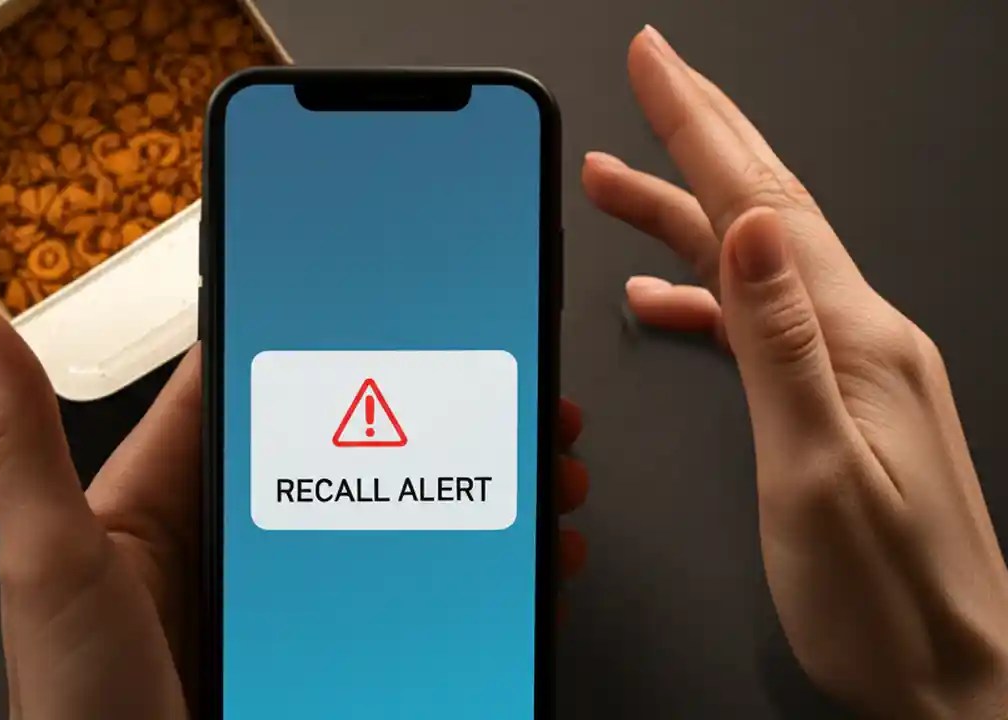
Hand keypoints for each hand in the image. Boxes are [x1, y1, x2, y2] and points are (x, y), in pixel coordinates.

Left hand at [0, 304, 589, 718]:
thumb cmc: (72, 702)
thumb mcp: (48, 560)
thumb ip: (22, 443)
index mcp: (161, 497)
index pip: (240, 392)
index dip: (307, 343)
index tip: (372, 304)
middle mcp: (226, 538)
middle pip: (333, 452)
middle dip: (416, 416)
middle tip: (489, 395)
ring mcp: (279, 594)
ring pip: (379, 518)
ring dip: (456, 491)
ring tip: (531, 473)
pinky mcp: (317, 643)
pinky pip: (399, 593)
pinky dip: (458, 573)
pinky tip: (511, 561)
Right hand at [582, 26, 1007, 717]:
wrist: (956, 672)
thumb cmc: (887, 597)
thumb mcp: (817, 468)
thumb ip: (780, 342)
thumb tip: (753, 227)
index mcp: (852, 339)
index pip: (761, 203)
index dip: (698, 126)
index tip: (655, 65)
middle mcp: (860, 336)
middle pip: (763, 208)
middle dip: (696, 137)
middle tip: (647, 81)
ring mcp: (854, 364)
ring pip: (754, 258)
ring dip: (685, 212)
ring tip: (618, 184)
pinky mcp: (840, 398)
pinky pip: (759, 318)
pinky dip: (704, 292)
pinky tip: (663, 297)